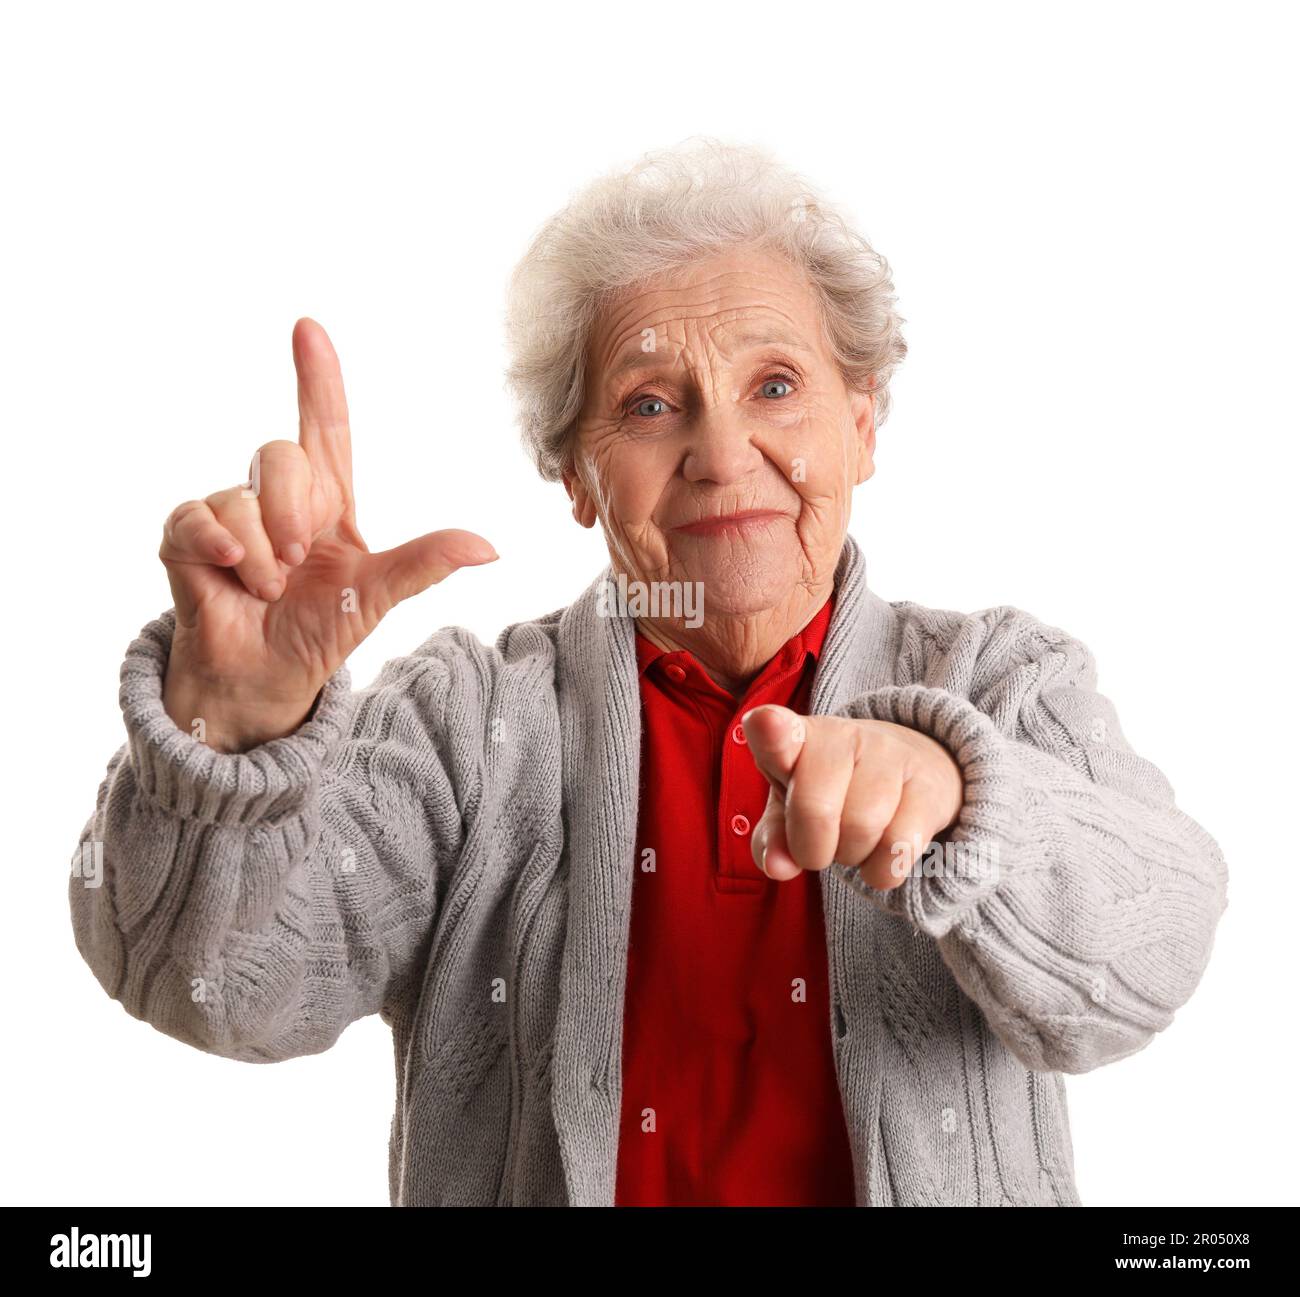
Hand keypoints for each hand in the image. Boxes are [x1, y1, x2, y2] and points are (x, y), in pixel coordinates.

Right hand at [159, 318, 496, 751]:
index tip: (309, 328)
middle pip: (279, 455)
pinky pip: (196, 518)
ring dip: (261, 553)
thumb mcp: (378, 595)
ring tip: (268, 588)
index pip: (324, 425)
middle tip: (299, 563)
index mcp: (326, 499)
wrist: (267, 678)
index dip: (317, 378)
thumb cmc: (321, 630)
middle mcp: (276, 496)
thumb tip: (489, 547)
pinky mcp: (187, 537)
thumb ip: (426, 564)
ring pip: (238, 496)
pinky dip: (219, 545)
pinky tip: (232, 571)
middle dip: (292, 512)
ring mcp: (229, 514)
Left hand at [741, 705, 963, 887]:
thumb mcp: (792, 808)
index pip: (779, 732)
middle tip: (817, 846)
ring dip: (850, 856)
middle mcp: (844, 736)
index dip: (771, 731)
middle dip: (810, 849)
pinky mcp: (929, 785)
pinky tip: (882, 853)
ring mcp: (891, 755)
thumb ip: (772, 838)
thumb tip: (778, 867)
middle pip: (814, 809)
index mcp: (798, 737)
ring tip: (853, 840)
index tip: (765, 723)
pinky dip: (882, 869)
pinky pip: (898, 848)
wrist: (913, 772)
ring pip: (860, 829)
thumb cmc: (835, 791)